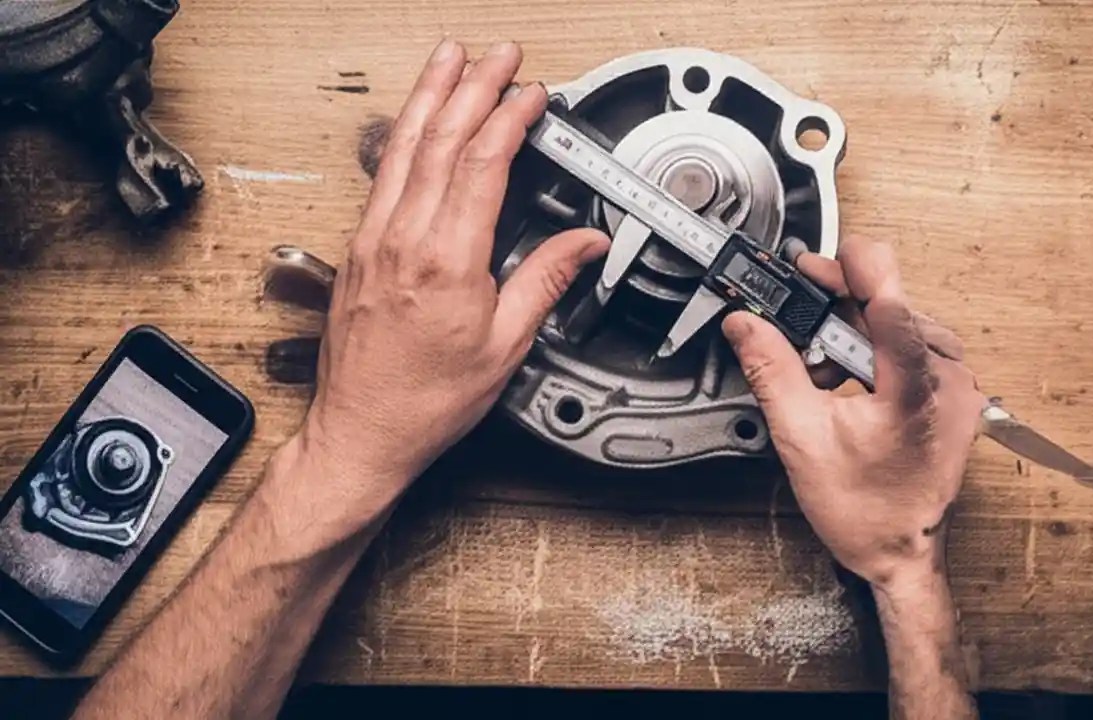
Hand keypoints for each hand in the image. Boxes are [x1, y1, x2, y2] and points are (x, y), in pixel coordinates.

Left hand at [299, 40, 606, 487]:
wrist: (361, 432)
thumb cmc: (426, 401)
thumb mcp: (505, 347)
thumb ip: (545, 282)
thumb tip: (584, 243)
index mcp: (446, 261)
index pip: (482, 165)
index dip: (509, 119)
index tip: (530, 95)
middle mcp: (402, 240)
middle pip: (441, 140)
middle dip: (473, 87)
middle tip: (498, 55)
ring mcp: (373, 241)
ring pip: (404, 148)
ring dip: (430, 96)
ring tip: (449, 58)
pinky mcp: (357, 250)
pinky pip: (384, 175)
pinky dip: (405, 135)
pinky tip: (415, 121)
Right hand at [721, 236, 985, 592]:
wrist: (901, 553)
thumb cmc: (865, 511)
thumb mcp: (801, 436)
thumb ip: (771, 368)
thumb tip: (745, 323)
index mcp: (916, 384)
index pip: (890, 295)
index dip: (850, 267)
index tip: (816, 262)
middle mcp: (949, 379)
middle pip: (892, 304)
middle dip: (839, 309)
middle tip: (796, 320)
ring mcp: (959, 387)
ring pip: (903, 323)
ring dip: (856, 332)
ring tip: (824, 369)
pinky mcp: (956, 395)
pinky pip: (916, 347)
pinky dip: (878, 350)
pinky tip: (851, 377)